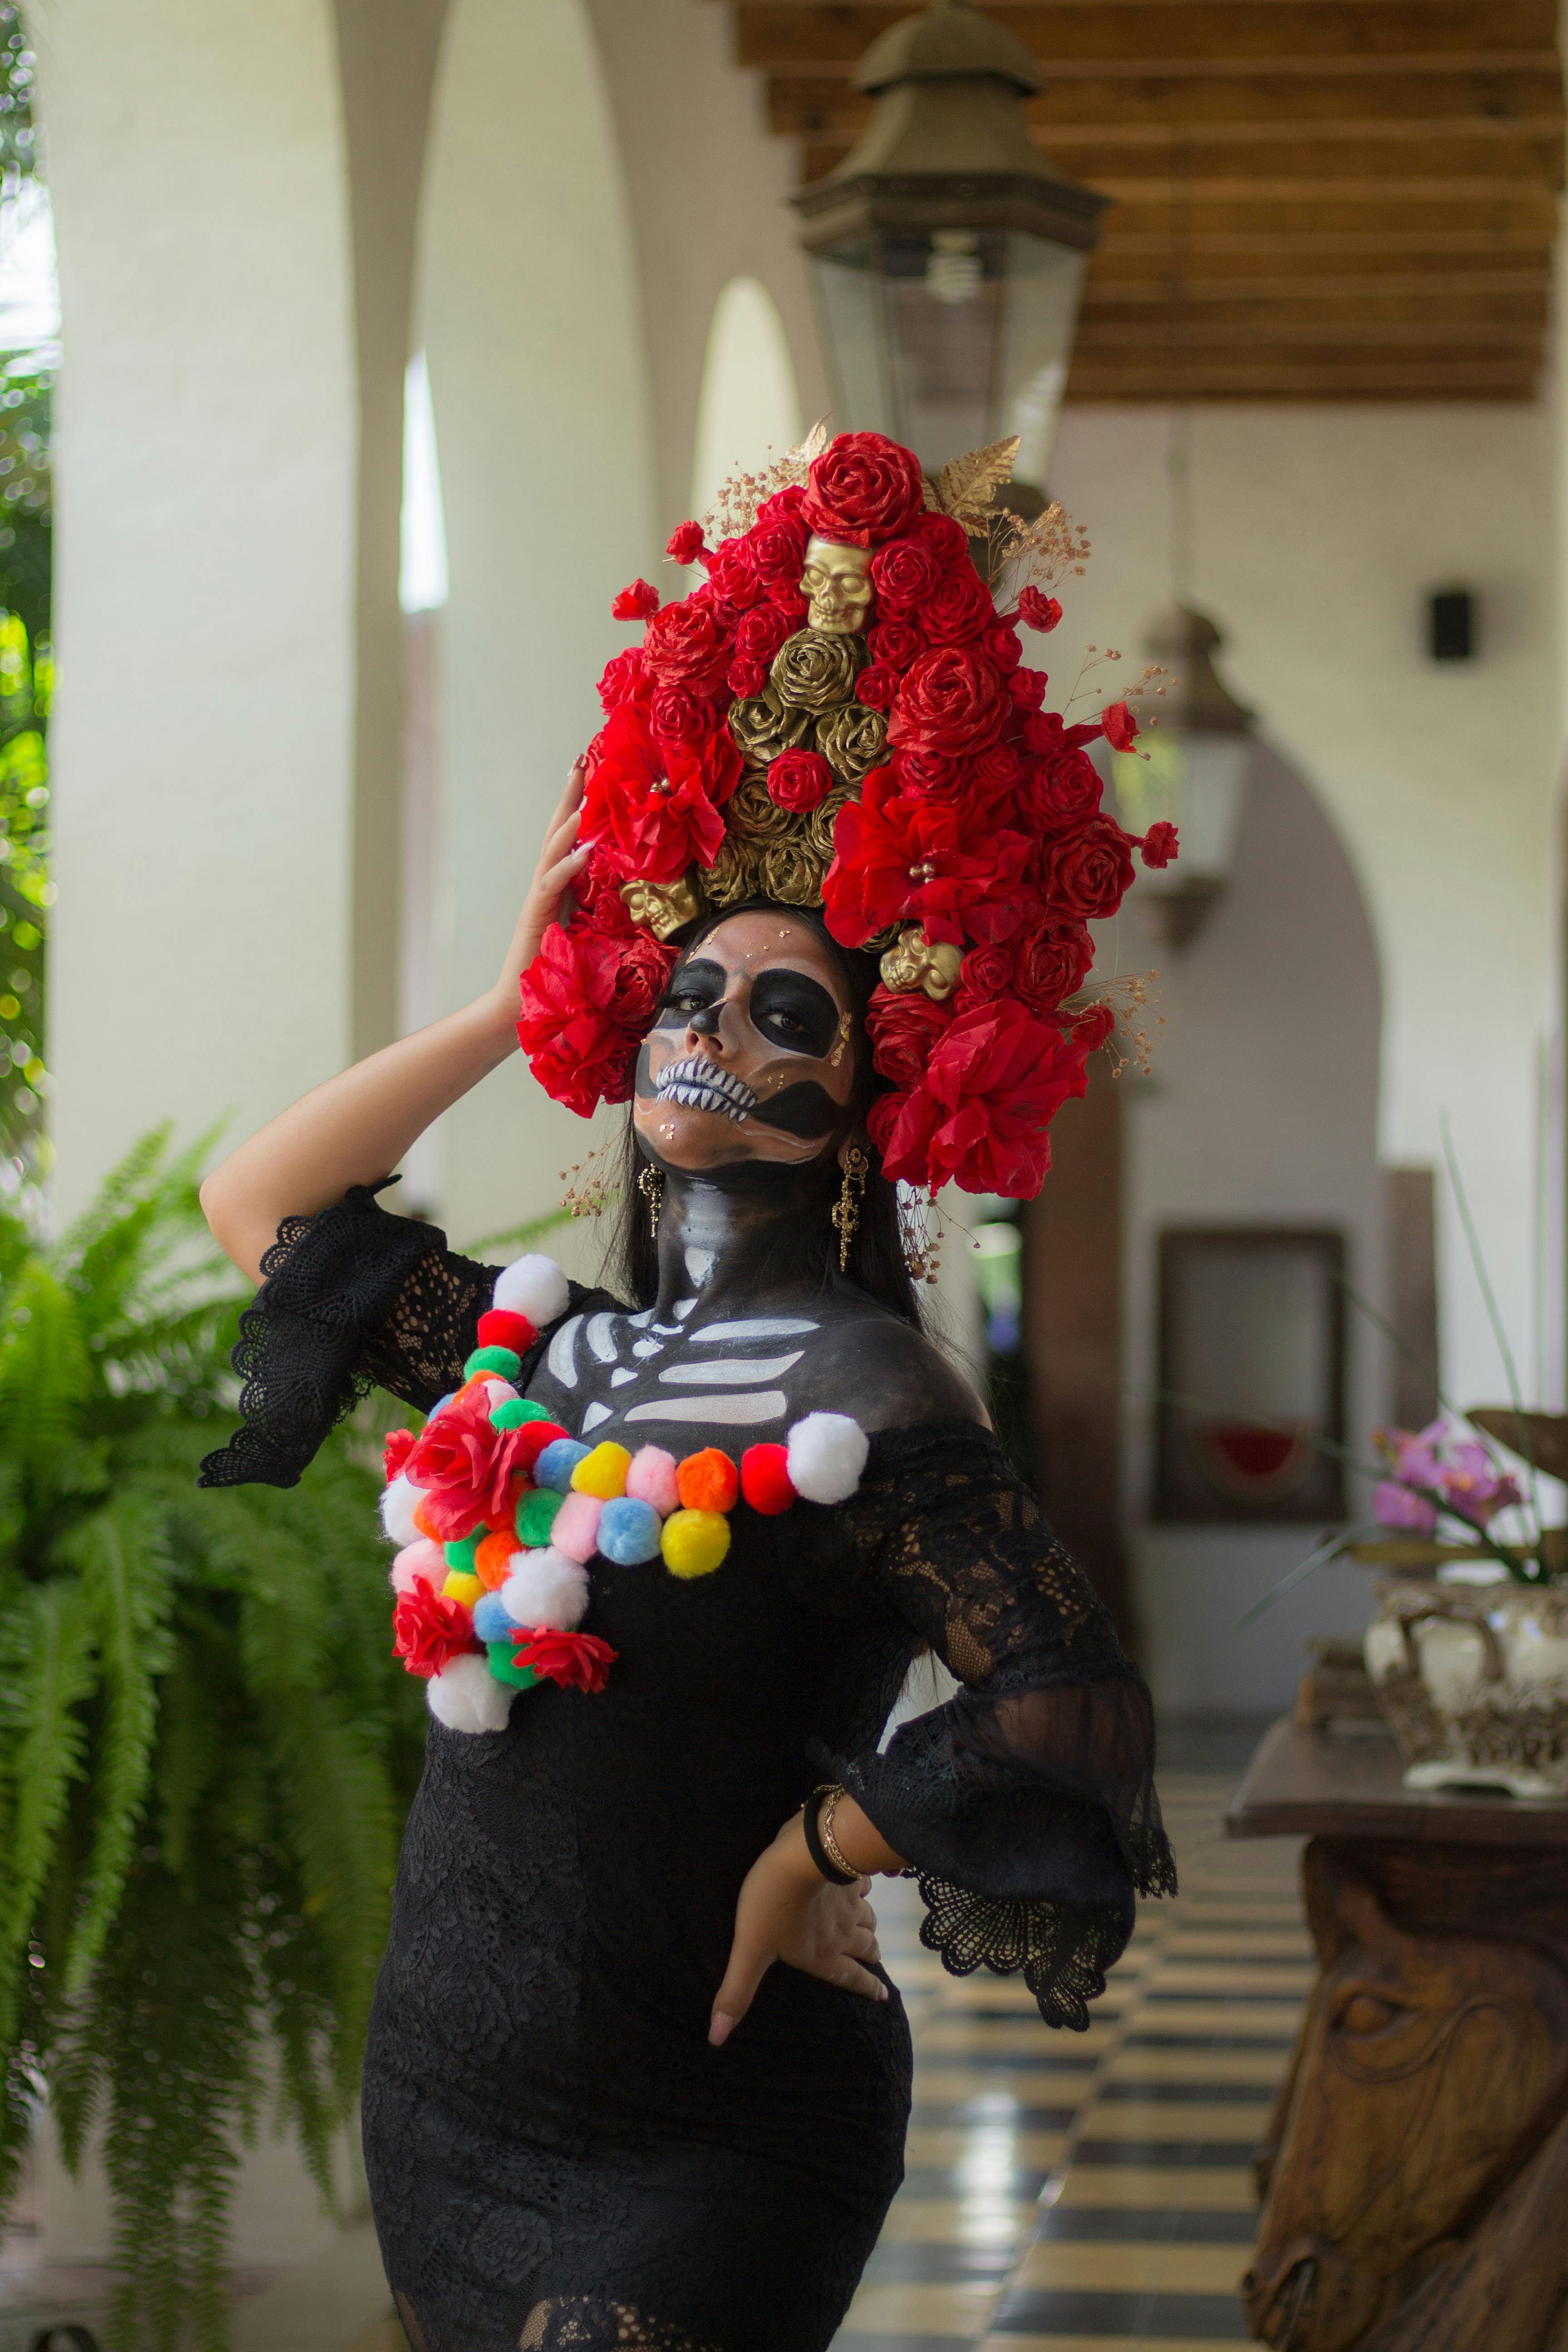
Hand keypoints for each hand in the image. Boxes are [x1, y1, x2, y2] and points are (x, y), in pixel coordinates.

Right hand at [493, 761, 589, 1003]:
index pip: (570, 839)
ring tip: (584, 794)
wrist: (518, 1003)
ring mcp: (538, 899)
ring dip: (569, 822)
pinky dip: (568, 865)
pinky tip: (584, 849)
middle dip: (570, 796)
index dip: (580, 807)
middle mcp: (545, 885)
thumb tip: (625, 892)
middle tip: (581, 760)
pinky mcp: (535, 917)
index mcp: (558, 886)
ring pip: (552, 851)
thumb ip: (597, 908)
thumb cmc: (554, 973)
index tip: (592, 775)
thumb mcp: (585, 933)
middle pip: (557, 832)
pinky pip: (552, 885)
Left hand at [709, 1812, 885, 2047]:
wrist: (800, 1853)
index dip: (868, 1988)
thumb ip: (737, 1990)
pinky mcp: (851, 1875)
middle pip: (867, 1948)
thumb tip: (717, 2037)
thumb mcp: (749, 1950)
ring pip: (869, 1919)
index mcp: (822, 1954)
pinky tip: (862, 1887)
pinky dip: (865, 1890)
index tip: (884, 1996)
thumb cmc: (773, 1902)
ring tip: (867, 1930)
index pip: (850, 1977)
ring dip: (869, 1926)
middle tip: (873, 1960)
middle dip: (870, 1956)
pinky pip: (865, 1886)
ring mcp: (851, 1903)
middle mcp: (843, 1933)